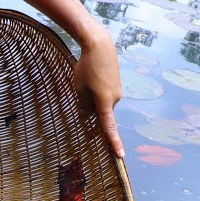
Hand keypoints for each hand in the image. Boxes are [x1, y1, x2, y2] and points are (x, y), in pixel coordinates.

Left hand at [73, 29, 123, 158]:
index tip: (120, 155)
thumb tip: (89, 116)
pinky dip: (97, 92)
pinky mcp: (117, 87)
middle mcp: (115, 99)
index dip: (114, 142)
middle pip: (100, 113)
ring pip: (102, 105)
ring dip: (93, 98)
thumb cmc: (86, 67)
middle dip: (90, 108)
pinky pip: (105, 97)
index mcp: (104, 101)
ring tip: (87, 78)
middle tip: (81, 88)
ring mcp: (117, 93)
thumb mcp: (79, 88)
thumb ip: (84, 105)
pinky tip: (93, 77)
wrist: (100, 45)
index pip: (109, 127)